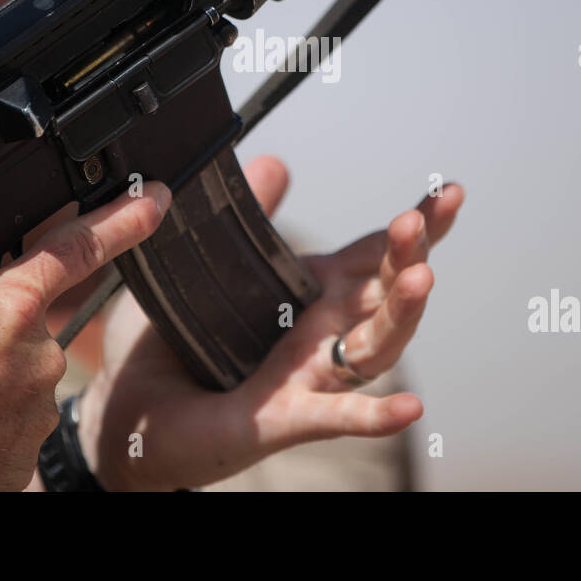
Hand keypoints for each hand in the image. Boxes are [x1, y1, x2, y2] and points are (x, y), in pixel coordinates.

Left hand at [77, 157, 463, 490]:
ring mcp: (310, 376)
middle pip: (385, 293)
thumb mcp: (210, 269)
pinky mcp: (284, 417)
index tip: (448, 191)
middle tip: (415, 222)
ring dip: (401, 315)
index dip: (418, 224)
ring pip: (373, 348)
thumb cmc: (174, 349)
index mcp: (313, 295)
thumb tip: (274, 162)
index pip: (376, 254)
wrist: (132, 417)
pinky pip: (335, 417)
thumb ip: (248, 218)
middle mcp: (323, 334)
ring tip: (420, 279)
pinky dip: (375, 415)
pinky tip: (411, 408)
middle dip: (408, 256)